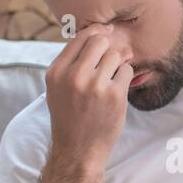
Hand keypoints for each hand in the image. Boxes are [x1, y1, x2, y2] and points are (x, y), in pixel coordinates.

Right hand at [45, 23, 133, 166]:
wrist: (78, 150)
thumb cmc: (70, 116)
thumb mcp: (59, 87)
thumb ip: (74, 61)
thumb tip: (104, 33)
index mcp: (56, 72)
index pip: (80, 37)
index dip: (96, 33)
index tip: (105, 36)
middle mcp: (74, 76)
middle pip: (100, 41)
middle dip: (107, 48)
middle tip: (108, 63)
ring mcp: (95, 86)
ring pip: (115, 55)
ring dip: (117, 65)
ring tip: (109, 81)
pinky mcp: (114, 96)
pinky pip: (126, 71)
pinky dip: (124, 78)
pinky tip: (116, 91)